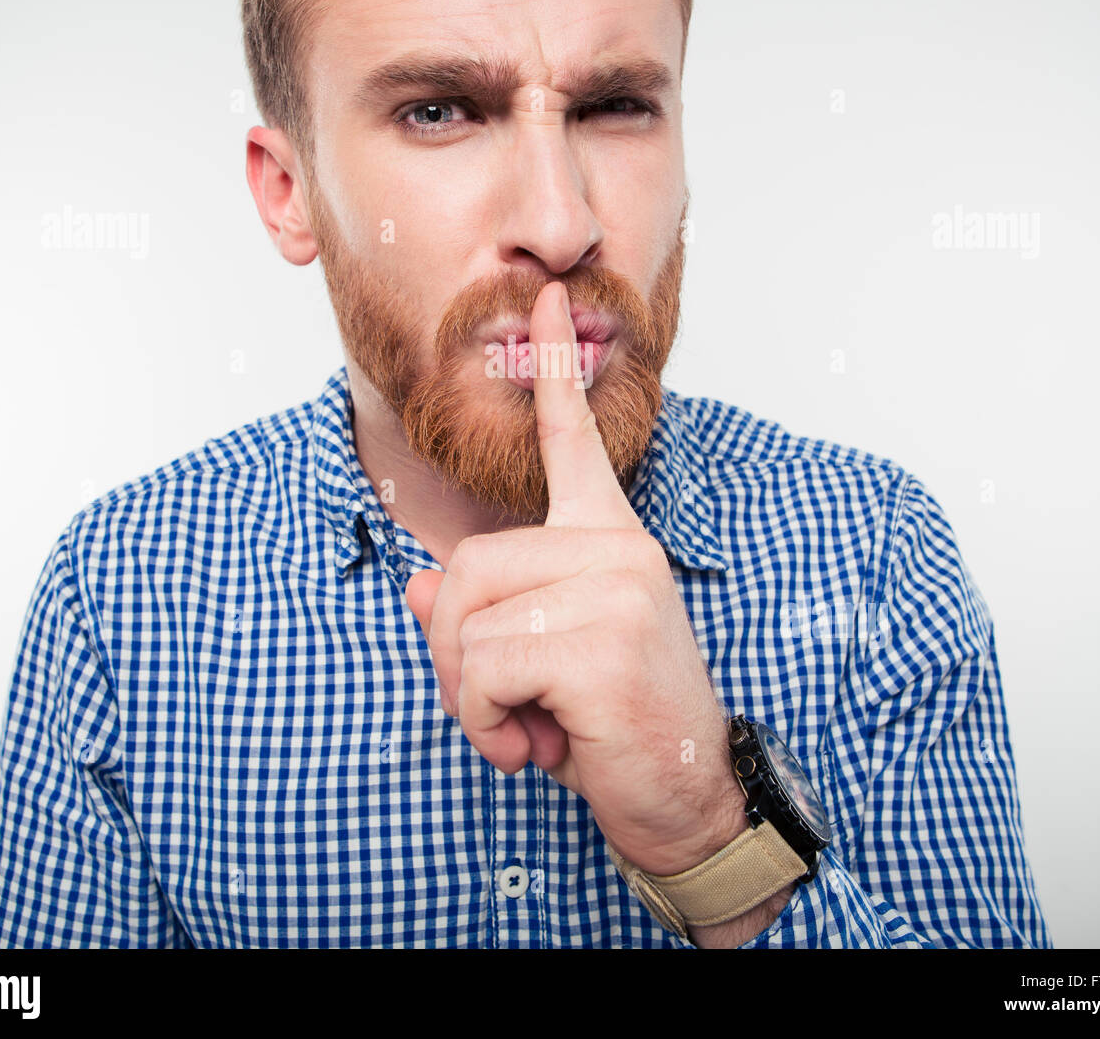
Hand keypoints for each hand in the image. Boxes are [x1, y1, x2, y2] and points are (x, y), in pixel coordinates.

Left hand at [405, 281, 747, 878]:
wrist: (685, 799)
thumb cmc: (613, 725)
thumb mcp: (538, 662)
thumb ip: (483, 614)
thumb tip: (415, 585)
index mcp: (609, 539)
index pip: (574, 440)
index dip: (553, 371)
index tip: (546, 300)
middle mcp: (616, 548)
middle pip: (469, 565)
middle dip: (456, 649)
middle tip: (500, 704)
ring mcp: (613, 586)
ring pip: (468, 618)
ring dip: (473, 694)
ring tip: (528, 727)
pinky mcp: (599, 638)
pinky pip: (483, 665)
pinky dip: (485, 720)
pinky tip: (540, 744)